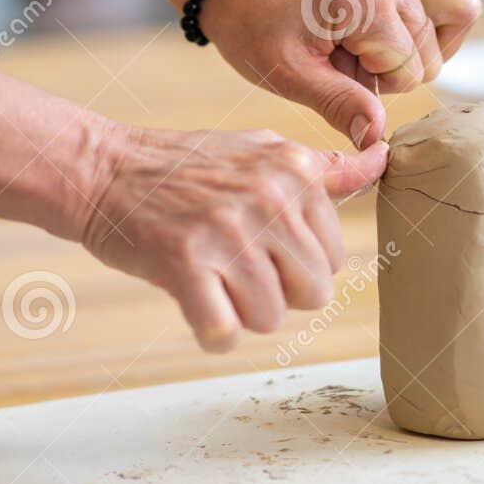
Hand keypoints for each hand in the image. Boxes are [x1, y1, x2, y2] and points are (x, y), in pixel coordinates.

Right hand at [81, 126, 387, 351]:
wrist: (102, 169)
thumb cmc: (184, 167)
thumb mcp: (260, 151)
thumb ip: (321, 168)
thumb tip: (382, 159)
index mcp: (294, 170)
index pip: (334, 257)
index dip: (294, 263)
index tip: (256, 242)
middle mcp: (268, 197)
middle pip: (312, 293)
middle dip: (275, 292)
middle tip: (233, 264)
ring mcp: (227, 230)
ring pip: (270, 318)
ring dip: (239, 311)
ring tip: (210, 276)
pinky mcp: (186, 262)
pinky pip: (223, 332)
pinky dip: (212, 332)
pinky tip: (195, 304)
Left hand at [191, 0, 480, 147]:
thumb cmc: (252, 25)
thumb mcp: (289, 74)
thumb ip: (340, 105)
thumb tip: (377, 141)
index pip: (411, 73)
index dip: (373, 86)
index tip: (333, 69)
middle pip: (432, 54)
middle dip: (390, 70)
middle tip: (341, 58)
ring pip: (453, 21)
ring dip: (411, 48)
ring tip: (363, 47)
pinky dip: (428, 24)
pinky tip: (387, 35)